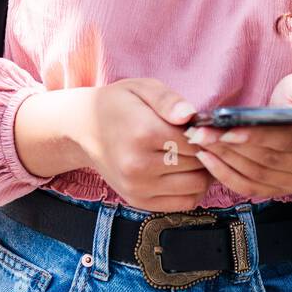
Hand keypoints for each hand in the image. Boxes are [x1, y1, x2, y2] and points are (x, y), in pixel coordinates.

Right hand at [17, 79, 212, 211]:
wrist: (84, 130)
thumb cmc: (118, 105)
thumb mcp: (142, 88)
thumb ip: (168, 99)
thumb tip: (190, 115)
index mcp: (142, 133)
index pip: (196, 141)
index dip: (207, 134)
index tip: (205, 127)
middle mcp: (138, 166)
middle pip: (198, 166)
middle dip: (206, 153)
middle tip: (203, 141)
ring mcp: (137, 188)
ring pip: (195, 187)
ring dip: (203, 172)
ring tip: (195, 155)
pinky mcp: (138, 202)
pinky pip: (183, 203)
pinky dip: (192, 189)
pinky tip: (185, 171)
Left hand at [182, 71, 291, 199]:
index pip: (287, 140)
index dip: (256, 137)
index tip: (225, 130)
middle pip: (268, 160)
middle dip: (231, 147)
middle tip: (200, 134)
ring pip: (257, 176)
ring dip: (224, 160)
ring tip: (200, 142)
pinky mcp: (284, 191)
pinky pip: (252, 188)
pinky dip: (227, 176)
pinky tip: (207, 159)